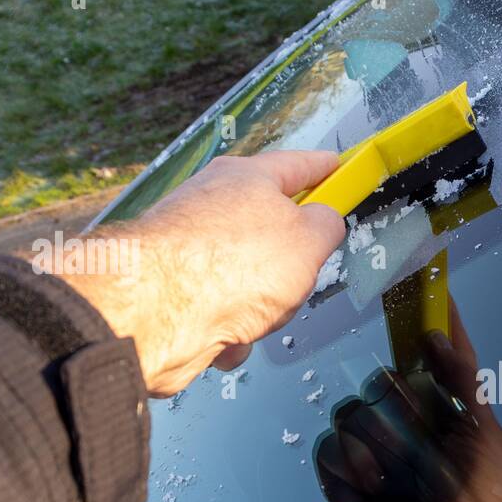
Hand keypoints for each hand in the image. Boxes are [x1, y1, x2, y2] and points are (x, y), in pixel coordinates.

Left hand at [53, 151, 345, 395]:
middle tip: (301, 278)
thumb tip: (326, 222)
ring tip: (256, 316)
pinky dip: (232, 328)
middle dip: (291, 264)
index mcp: (245, 179)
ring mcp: (189, 249)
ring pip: (250, 279)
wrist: (158, 313)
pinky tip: (226, 335)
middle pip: (271, 230)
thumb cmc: (232, 266)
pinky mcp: (174, 290)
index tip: (343, 169)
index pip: (298, 165)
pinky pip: (224, 311)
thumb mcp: (308, 240)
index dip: (327, 169)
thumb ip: (327, 225)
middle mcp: (212, 205)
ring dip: (262, 306)